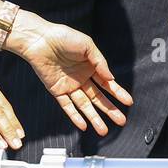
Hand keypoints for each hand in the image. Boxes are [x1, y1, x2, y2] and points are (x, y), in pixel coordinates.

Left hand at [7, 10, 132, 134]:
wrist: (39, 39)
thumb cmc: (63, 37)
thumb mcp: (87, 45)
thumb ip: (100, 62)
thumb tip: (111, 78)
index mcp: (91, 67)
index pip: (107, 84)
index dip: (118, 93)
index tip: (128, 102)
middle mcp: (81, 78)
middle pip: (98, 98)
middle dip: (109, 110)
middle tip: (121, 121)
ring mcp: (69, 85)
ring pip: (84, 105)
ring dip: (94, 117)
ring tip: (104, 130)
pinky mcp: (56, 90)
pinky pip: (67, 105)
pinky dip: (75, 116)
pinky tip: (84, 125)